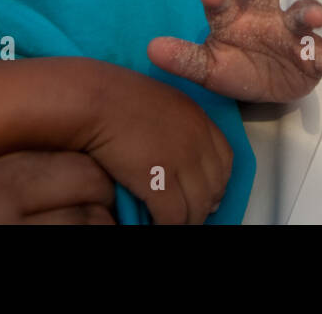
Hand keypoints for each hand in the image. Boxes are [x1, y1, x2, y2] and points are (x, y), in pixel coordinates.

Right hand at [82, 66, 233, 224]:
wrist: (95, 99)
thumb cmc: (115, 96)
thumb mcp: (159, 101)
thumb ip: (175, 123)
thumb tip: (177, 151)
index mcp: (198, 118)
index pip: (225, 159)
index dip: (218, 182)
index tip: (209, 194)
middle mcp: (197, 140)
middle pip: (215, 186)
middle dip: (205, 205)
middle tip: (191, 215)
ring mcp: (180, 161)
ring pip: (198, 207)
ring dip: (187, 220)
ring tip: (174, 224)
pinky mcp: (159, 181)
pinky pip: (174, 217)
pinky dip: (167, 226)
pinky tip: (155, 225)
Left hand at [147, 0, 321, 104]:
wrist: (266, 83)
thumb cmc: (234, 62)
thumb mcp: (206, 66)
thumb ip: (183, 57)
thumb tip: (151, 49)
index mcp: (234, 15)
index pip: (223, 2)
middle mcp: (266, 15)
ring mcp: (292, 33)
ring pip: (303, 14)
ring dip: (310, 12)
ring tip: (315, 17)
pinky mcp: (314, 55)